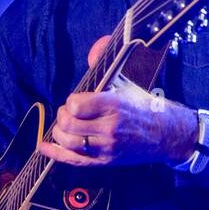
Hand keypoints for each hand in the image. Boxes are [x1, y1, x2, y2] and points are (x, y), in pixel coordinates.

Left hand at [37, 36, 197, 167]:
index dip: (72, 101)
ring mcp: (106, 148)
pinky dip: (54, 153)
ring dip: (59, 132)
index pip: (76, 105)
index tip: (76, 100)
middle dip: (62, 115)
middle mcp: (109, 128)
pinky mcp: (104, 162)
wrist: (165, 135)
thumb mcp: (127, 85)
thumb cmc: (144, 108)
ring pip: (68, 142)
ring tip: (64, 126)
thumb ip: (107, 69)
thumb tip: (96, 47)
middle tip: (68, 113)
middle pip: (68, 124)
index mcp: (115, 106)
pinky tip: (43, 147)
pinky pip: (73, 160)